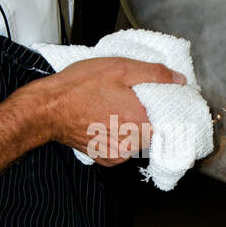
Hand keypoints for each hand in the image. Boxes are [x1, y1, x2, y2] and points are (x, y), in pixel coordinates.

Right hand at [43, 57, 185, 165]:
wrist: (47, 109)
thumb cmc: (78, 88)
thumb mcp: (120, 67)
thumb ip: (154, 74)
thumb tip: (178, 79)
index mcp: (140, 121)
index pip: (172, 120)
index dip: (169, 107)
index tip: (161, 97)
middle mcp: (131, 143)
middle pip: (156, 131)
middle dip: (149, 115)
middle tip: (133, 99)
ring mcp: (118, 154)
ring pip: (140, 140)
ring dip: (135, 126)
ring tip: (117, 108)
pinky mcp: (106, 158)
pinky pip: (125, 147)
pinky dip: (121, 136)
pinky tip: (108, 120)